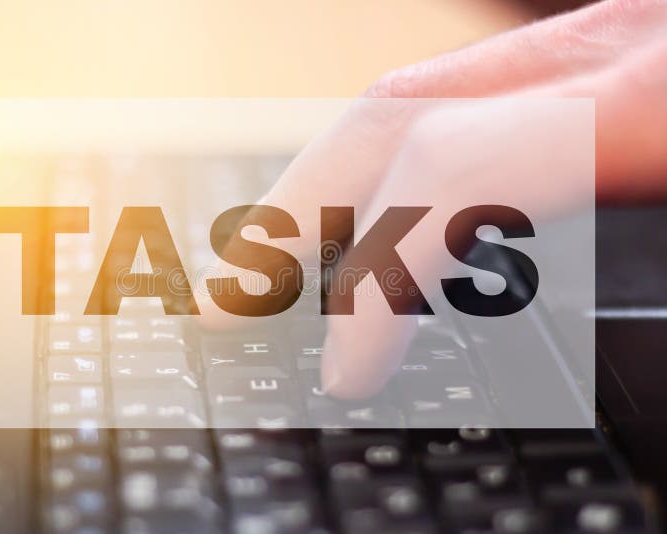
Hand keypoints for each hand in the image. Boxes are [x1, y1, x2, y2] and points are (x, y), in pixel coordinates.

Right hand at [200, 0, 666, 397]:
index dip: (370, 276)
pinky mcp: (609, 56)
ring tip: (281, 255)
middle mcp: (604, 53)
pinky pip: (473, 102)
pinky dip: (406, 161)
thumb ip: (632, 269)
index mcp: (643, 102)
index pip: (444, 177)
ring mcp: (601, 44)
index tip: (344, 368)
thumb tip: (483, 341)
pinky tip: (391, 207)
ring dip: (334, 183)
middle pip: (389, 119)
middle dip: (292, 212)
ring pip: (420, 99)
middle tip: (230, 293)